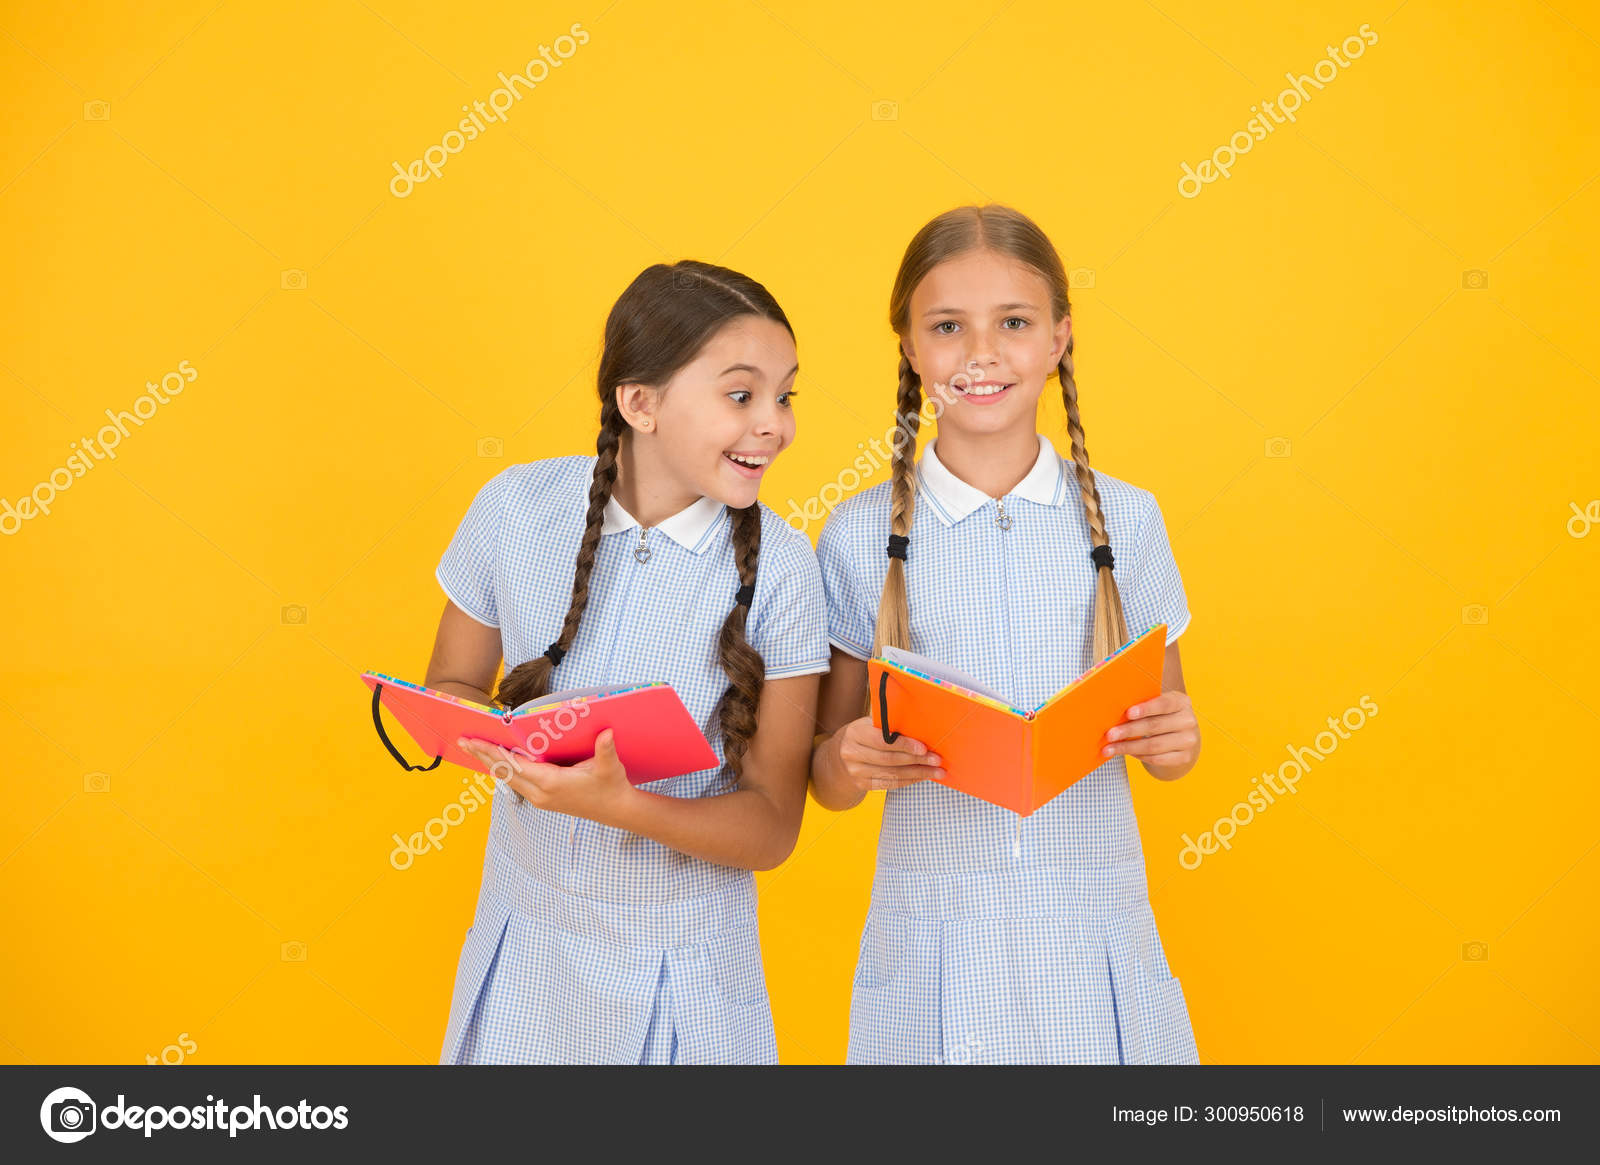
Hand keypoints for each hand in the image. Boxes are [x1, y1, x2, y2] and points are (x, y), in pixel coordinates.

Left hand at [457, 729, 635, 824]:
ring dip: (490, 763)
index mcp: (551, 783)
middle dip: (482, 756)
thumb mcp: (610, 767)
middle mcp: (540, 794)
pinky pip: (516, 782)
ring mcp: (539, 798)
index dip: (493, 753)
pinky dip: (502, 770)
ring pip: (507, 779)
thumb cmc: (612, 787)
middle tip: (462, 741)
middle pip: (504, 773)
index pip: (514, 765)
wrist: (617, 811)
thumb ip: (605, 749)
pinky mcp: (542, 799)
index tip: (475, 742)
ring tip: (472, 748)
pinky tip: (495, 762)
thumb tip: (607, 733)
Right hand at [834, 716, 945, 792]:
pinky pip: (890, 784)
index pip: (882, 740)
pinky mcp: (862, 784)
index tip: (924, 748)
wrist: (840, 755)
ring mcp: (855, 771)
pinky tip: (923, 776)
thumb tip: (917, 720)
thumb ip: (888, 722)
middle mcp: (852, 753)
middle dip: (916, 760)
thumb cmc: (864, 735)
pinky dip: (909, 780)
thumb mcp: (869, 723)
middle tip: (937, 760)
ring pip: (892, 774)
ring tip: (937, 771)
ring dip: (918, 773)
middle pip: (889, 759)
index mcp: (855, 732)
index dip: (904, 744)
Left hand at [1101, 691, 1200, 768]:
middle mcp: (1188, 720)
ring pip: (1154, 746)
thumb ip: (1142, 703)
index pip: (1164, 704)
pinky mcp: (1184, 757)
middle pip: (1155, 726)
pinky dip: (1138, 756)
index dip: (1146, 708)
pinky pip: (1157, 759)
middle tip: (1110, 734)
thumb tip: (1112, 709)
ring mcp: (1188, 740)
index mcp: (1181, 702)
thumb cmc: (1160, 715)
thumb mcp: (1156, 704)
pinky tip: (1125, 752)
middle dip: (1129, 731)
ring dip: (1128, 747)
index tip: (1128, 713)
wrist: (1180, 735)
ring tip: (1110, 748)